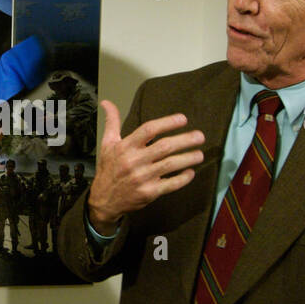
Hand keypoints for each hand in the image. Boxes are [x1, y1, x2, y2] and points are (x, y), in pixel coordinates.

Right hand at [87, 100, 203, 232]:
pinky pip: (170, 184)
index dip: (168, 122)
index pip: (149, 130)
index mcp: (125, 147)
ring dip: (188, 158)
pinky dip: (183, 178)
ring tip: (200, 154)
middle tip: (200, 136)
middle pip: (165, 146)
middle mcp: (134, 161)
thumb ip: (112, 122)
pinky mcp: (149, 192)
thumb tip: (106, 102)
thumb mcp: (106, 144)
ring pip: (170, 165)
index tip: (183, 119)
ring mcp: (142, 178)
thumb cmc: (108, 169)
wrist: (104, 200)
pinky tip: (190, 172)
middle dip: (185, 140)